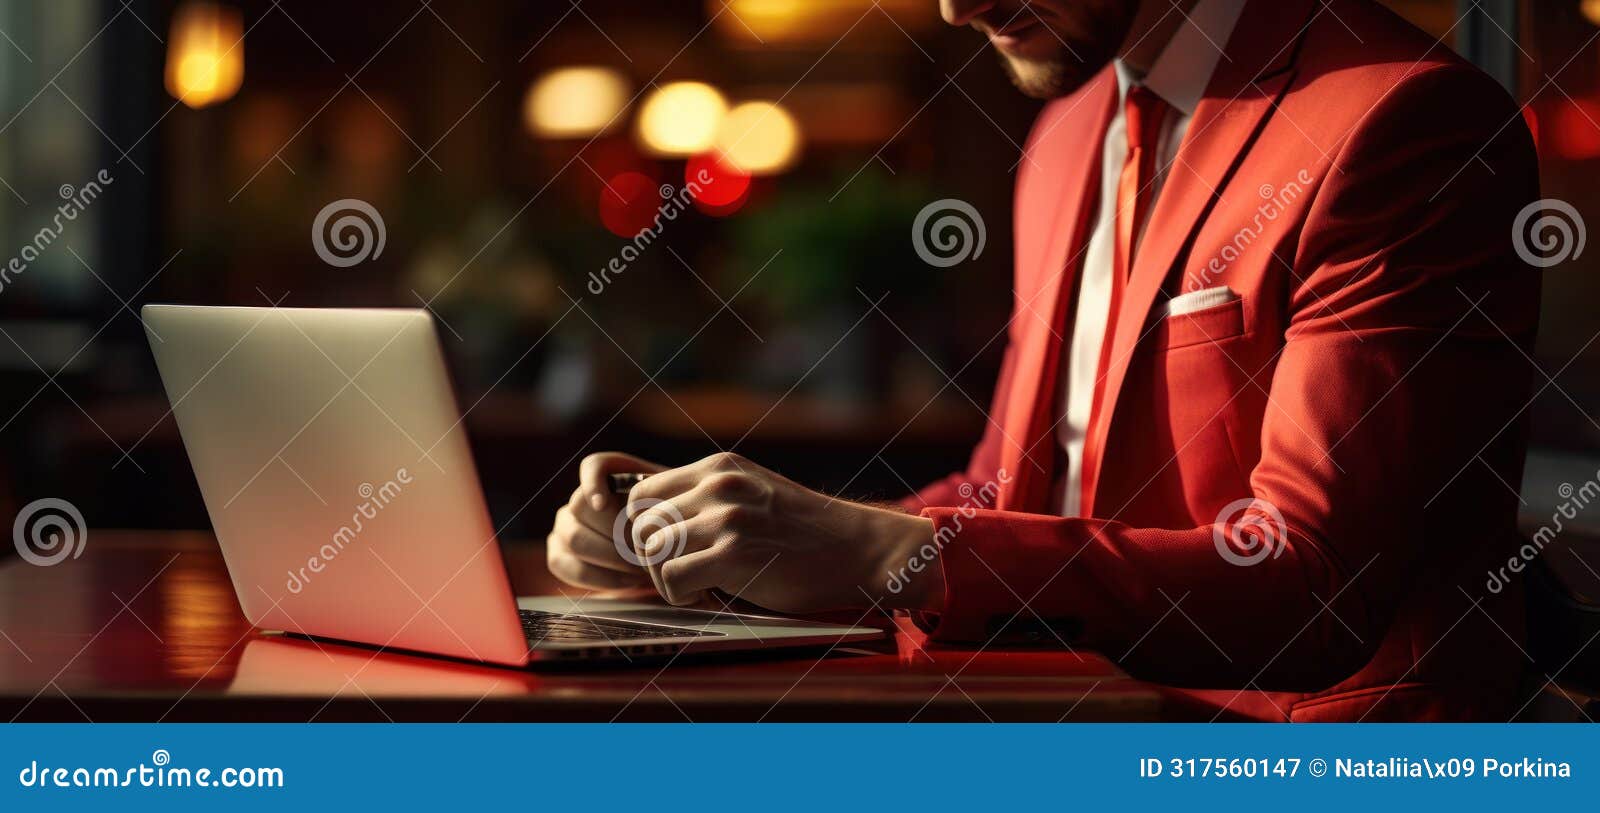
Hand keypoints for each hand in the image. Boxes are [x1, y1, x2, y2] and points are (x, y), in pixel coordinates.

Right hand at [546, 452, 667, 589]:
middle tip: (645, 549)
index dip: (593, 481)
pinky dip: (598, 576)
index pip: (593, 465)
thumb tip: (665, 509)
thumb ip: (672, 501)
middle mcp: (582, 498)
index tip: (603, 503)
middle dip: (616, 531)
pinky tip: (627, 579)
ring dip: (610, 556)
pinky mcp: (558, 554)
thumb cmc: (675, 530)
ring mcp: (565, 526)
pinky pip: (563, 564)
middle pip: (581, 505)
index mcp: (611, 477)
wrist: (663, 559)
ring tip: (641, 567)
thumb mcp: (680, 509)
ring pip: (574, 537)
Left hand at [623, 452, 942, 613]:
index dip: (646, 529)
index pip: (642, 493)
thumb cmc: (804, 532)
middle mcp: (718, 485)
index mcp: (718, 468)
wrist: (858, 548)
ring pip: (651, 550)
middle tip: (684, 572)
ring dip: (666, 578)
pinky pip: (670, 578)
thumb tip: (653, 524)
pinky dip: (680, 596)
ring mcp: (726, 517)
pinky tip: (709, 595)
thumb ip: (709, 499)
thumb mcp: (752, 494)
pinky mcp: (735, 553)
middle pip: (639, 522)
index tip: (673, 551)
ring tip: (700, 585)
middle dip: (651, 556)